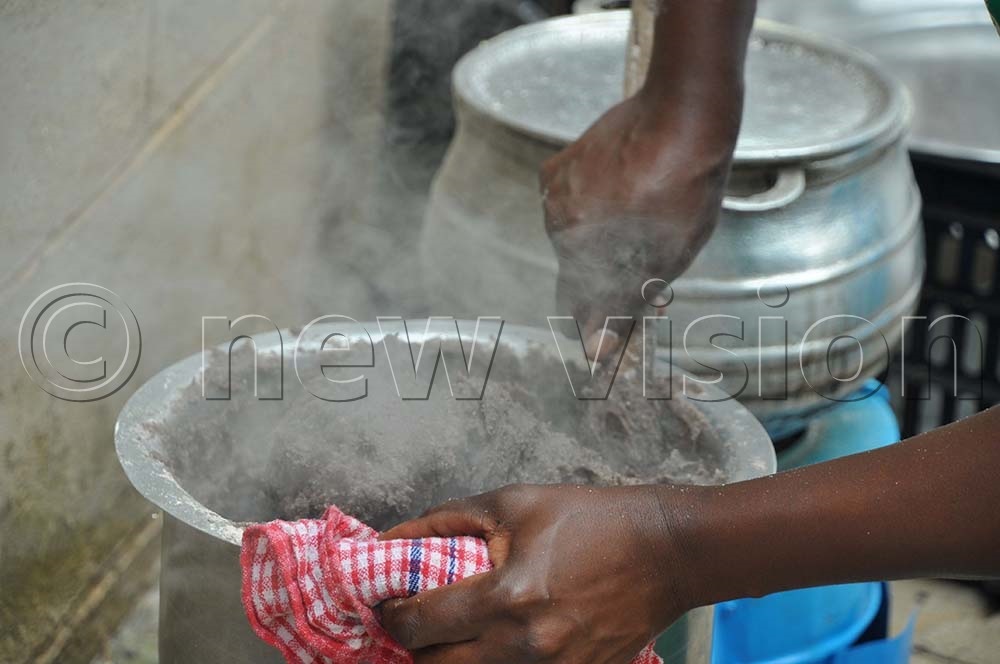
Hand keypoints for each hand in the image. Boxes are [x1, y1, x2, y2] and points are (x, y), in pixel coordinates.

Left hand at [378, 484, 694, 663]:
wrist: (666, 553)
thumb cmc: (590, 520)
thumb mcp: (514, 503)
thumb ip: (446, 519)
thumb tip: (392, 539)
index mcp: (508, 597)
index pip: (420, 625)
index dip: (392, 615)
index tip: (389, 602)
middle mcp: (524, 647)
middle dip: (415, 645)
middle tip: (416, 619)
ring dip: (450, 662)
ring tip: (452, 633)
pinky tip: (493, 643)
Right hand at [540, 90, 738, 358]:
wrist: (684, 112)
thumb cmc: (687, 184)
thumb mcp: (668, 256)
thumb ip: (627, 302)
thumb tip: (596, 353)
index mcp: (581, 250)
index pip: (577, 307)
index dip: (602, 322)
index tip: (618, 336)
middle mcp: (557, 224)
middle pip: (579, 271)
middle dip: (612, 279)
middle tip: (653, 276)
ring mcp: (554, 192)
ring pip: (575, 236)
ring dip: (604, 242)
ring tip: (647, 225)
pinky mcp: (558, 166)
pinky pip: (571, 203)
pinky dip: (595, 207)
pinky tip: (627, 195)